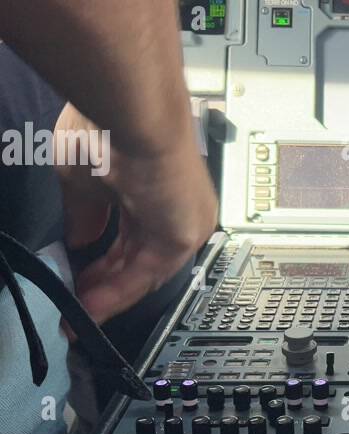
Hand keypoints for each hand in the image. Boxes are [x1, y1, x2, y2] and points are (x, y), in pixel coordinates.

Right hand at [56, 104, 217, 323]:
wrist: (127, 112)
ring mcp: (184, 223)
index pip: (130, 239)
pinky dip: (118, 293)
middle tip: (75, 307)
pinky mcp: (183, 235)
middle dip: (104, 286)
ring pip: (144, 271)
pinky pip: (149, 274)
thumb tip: (78, 241)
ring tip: (78, 317)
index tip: (75, 281)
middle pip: (138, 260)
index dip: (101, 264)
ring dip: (109, 297)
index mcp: (155, 194)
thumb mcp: (84, 183)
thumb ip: (85, 216)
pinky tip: (91, 307)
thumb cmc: (107, 130)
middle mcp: (175, 211)